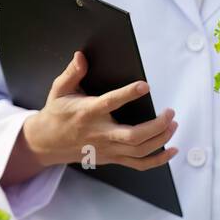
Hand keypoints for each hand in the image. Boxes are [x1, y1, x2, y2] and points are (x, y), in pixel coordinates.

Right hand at [21, 51, 177, 170]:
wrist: (46, 143)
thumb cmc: (57, 114)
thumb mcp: (59, 90)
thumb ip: (72, 73)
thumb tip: (81, 56)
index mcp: (87, 112)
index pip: (110, 103)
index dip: (128, 94)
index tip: (145, 86)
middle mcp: (100, 133)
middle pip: (133, 136)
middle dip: (157, 126)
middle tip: (170, 113)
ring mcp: (107, 149)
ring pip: (139, 150)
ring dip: (161, 139)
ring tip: (173, 125)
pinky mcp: (112, 158)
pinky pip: (139, 164)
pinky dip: (158, 160)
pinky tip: (171, 150)